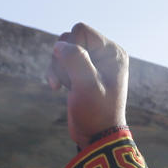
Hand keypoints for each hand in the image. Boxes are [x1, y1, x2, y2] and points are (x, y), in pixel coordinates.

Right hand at [48, 23, 128, 149]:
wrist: (95, 136)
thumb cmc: (96, 112)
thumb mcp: (87, 84)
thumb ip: (75, 59)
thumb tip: (60, 44)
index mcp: (112, 52)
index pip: (81, 30)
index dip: (72, 47)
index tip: (76, 70)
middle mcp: (103, 54)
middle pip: (69, 39)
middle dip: (62, 60)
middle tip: (69, 81)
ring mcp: (91, 63)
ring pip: (62, 50)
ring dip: (57, 68)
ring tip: (64, 86)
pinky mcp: (80, 73)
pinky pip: (60, 62)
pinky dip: (55, 73)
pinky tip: (57, 88)